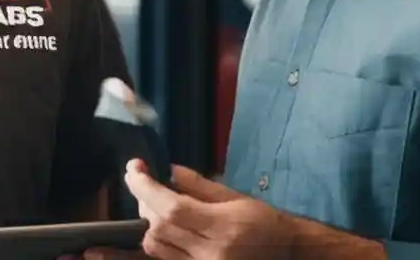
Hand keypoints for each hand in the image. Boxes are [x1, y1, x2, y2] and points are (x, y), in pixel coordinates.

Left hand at [126, 161, 289, 259]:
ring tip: (154, 206)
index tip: (133, 169)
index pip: (172, 208)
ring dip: (147, 223)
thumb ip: (199, 185)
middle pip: (159, 228)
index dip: (146, 188)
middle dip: (144, 202)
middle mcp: (211, 253)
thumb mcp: (236, 197)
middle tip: (145, 184)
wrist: (285, 254)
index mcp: (223, 227)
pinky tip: (158, 230)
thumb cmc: (262, 222)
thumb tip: (167, 170)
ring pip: (155, 247)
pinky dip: (157, 241)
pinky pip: (165, 258)